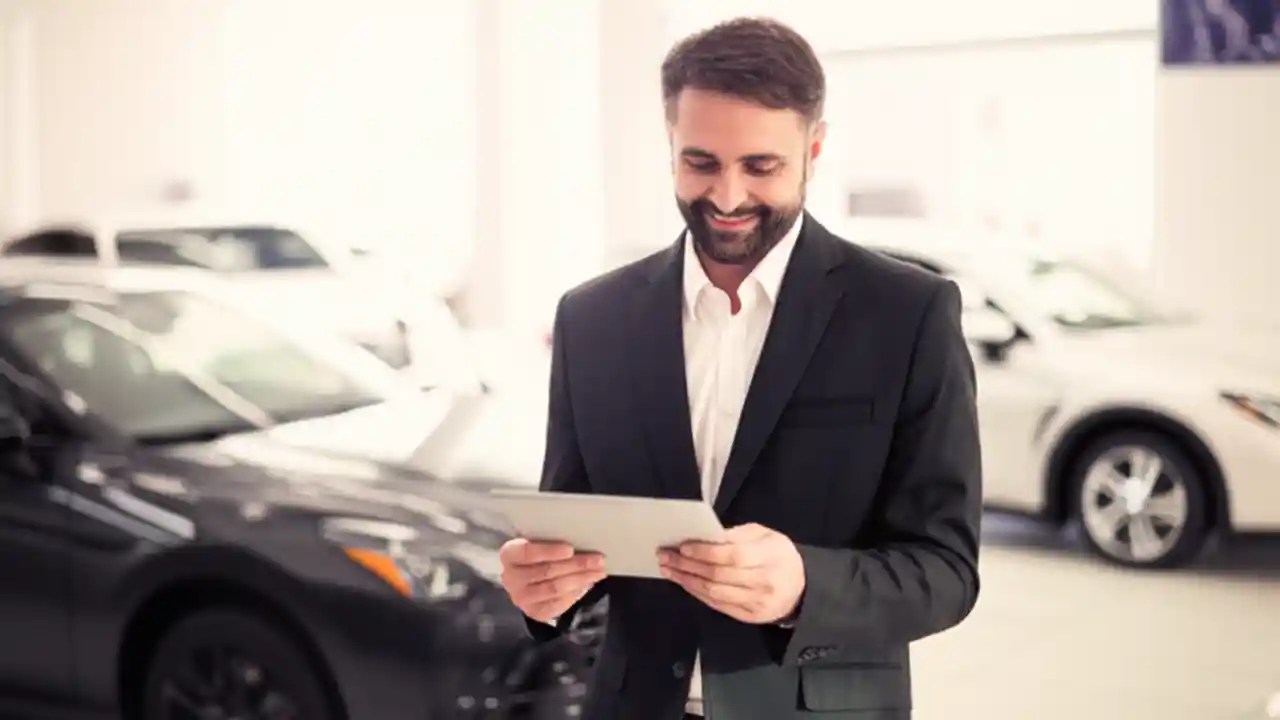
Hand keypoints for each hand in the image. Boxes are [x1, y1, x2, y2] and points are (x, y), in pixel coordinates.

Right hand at [499, 538, 605, 623]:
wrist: (526, 579)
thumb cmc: (537, 554)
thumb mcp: (539, 543)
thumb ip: (553, 540)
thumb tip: (583, 542)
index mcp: (509, 554)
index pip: (527, 552)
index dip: (549, 551)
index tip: (570, 549)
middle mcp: (511, 578)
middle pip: (547, 571)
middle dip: (576, 565)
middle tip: (598, 560)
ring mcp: (521, 597)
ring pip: (554, 588)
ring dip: (580, 579)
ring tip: (598, 572)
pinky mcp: (533, 612)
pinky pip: (558, 604)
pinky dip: (575, 594)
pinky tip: (587, 584)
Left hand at [657, 523, 804, 624]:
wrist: (801, 589)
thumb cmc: (779, 555)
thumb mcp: (766, 535)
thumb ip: (738, 535)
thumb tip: (706, 536)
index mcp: (770, 557)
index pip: (733, 556)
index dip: (705, 552)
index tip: (683, 547)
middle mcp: (764, 583)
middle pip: (719, 575)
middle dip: (688, 565)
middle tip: (666, 556)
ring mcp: (755, 603)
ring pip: (714, 593)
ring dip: (687, 581)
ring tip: (668, 569)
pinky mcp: (748, 617)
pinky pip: (717, 605)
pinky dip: (697, 593)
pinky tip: (684, 582)